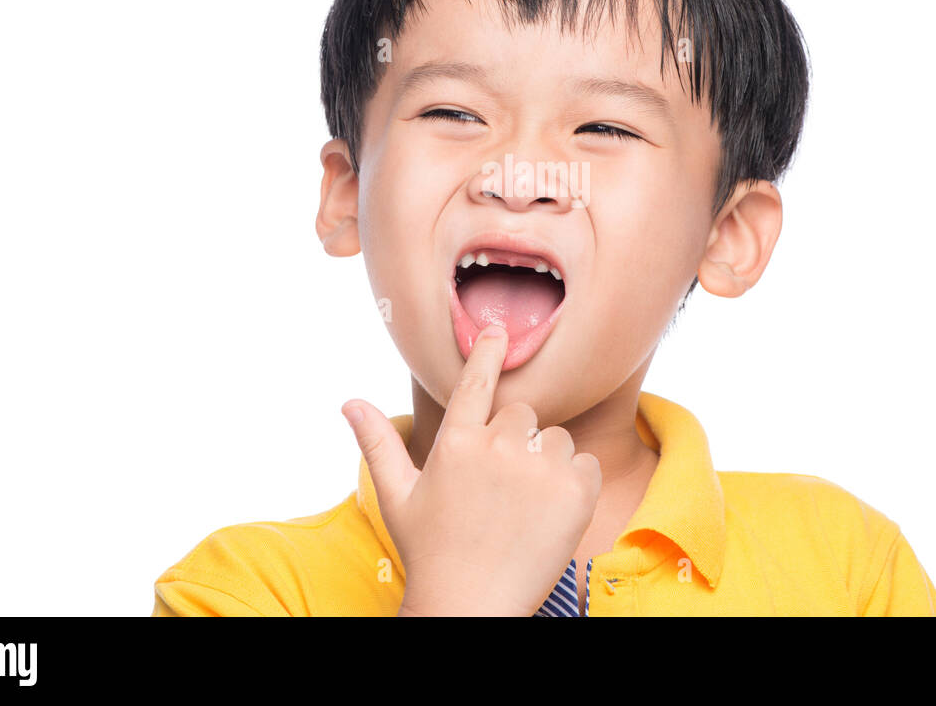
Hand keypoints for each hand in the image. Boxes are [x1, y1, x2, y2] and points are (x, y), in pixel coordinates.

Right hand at [341, 324, 601, 615]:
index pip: (475, 382)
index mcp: (455, 443)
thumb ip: (379, 443)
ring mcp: (538, 469)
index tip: (499, 328)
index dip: (488, 351)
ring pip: (556, 439)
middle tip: (501, 488)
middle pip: (522, 415)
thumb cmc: (432, 552)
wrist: (472, 607)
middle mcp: (497, 447)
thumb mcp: (398, 497)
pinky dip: (575, 484)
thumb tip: (349, 402)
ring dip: (547, 463)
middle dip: (516, 442)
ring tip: (523, 507)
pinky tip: (551, 514)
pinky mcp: (575, 491)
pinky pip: (585, 464)